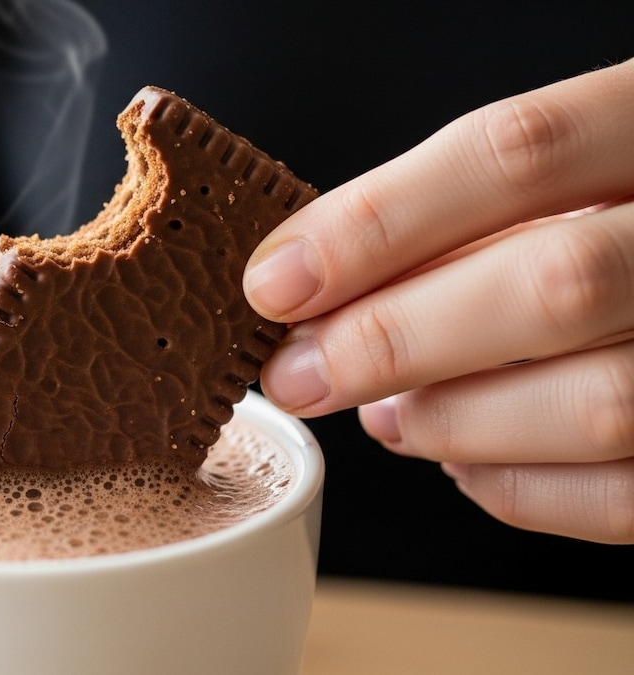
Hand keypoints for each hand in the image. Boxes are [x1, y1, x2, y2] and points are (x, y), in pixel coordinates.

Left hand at [244, 58, 633, 543]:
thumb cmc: (620, 220)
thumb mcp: (570, 176)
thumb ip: (464, 214)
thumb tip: (310, 279)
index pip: (516, 152)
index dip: (378, 221)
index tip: (277, 281)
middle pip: (554, 283)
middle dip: (396, 339)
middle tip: (298, 372)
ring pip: (597, 404)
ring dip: (452, 419)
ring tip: (383, 413)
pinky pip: (625, 496)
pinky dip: (518, 486)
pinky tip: (463, 458)